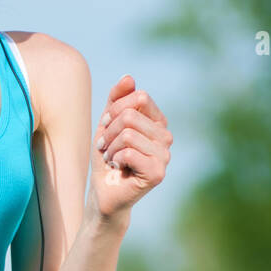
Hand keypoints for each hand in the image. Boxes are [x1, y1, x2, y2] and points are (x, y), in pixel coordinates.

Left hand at [88, 75, 171, 219]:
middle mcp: (166, 137)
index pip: (140, 97)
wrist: (104, 192)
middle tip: (107, 149)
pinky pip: (128, 153)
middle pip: (130, 116)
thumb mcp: (108, 123)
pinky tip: (119, 169)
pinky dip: (116, 160)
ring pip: (128, 134)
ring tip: (112, 160)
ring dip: (110, 148)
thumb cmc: (107, 157)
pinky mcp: (157, 173)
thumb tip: (129, 77)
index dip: (115, 111)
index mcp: (158, 122)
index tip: (107, 128)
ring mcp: (165, 156)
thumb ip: (116, 99)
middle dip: (109, 132)